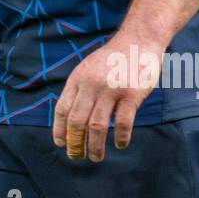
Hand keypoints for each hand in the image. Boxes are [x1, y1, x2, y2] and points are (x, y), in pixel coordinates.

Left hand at [52, 33, 165, 162]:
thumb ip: (79, 88)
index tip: (61, 144)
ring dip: (95, 146)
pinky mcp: (131, 94)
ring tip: (96, 157)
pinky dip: (120, 137)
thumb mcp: (88, 68)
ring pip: (96, 126)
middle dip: (74, 143)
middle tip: (77, 156)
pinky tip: (119, 144)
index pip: (63, 109)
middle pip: (76, 121)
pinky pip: (123, 122)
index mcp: (78, 79)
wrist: (139, 39)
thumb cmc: (113, 58)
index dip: (59, 129)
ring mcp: (111, 90)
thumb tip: (69, 116)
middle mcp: (91, 85)